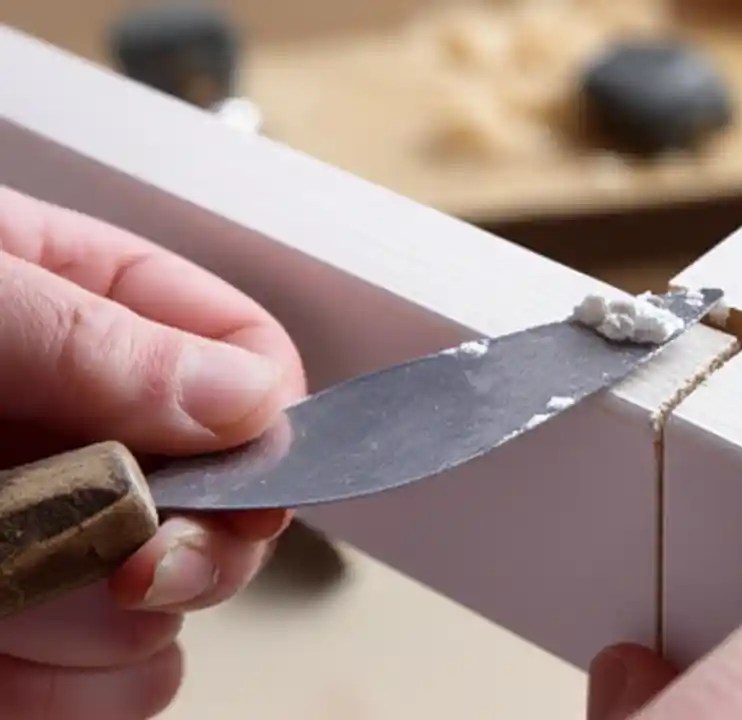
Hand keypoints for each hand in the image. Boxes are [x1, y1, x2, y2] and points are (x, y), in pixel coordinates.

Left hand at [0, 187, 305, 717]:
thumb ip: (93, 335)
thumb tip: (249, 398)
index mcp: (86, 323)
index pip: (251, 364)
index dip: (269, 425)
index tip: (233, 467)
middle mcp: (86, 441)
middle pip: (236, 513)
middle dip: (178, 543)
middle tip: (112, 543)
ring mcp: (56, 546)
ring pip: (168, 621)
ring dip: (76, 619)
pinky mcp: (22, 648)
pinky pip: (108, 697)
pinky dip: (54, 695)